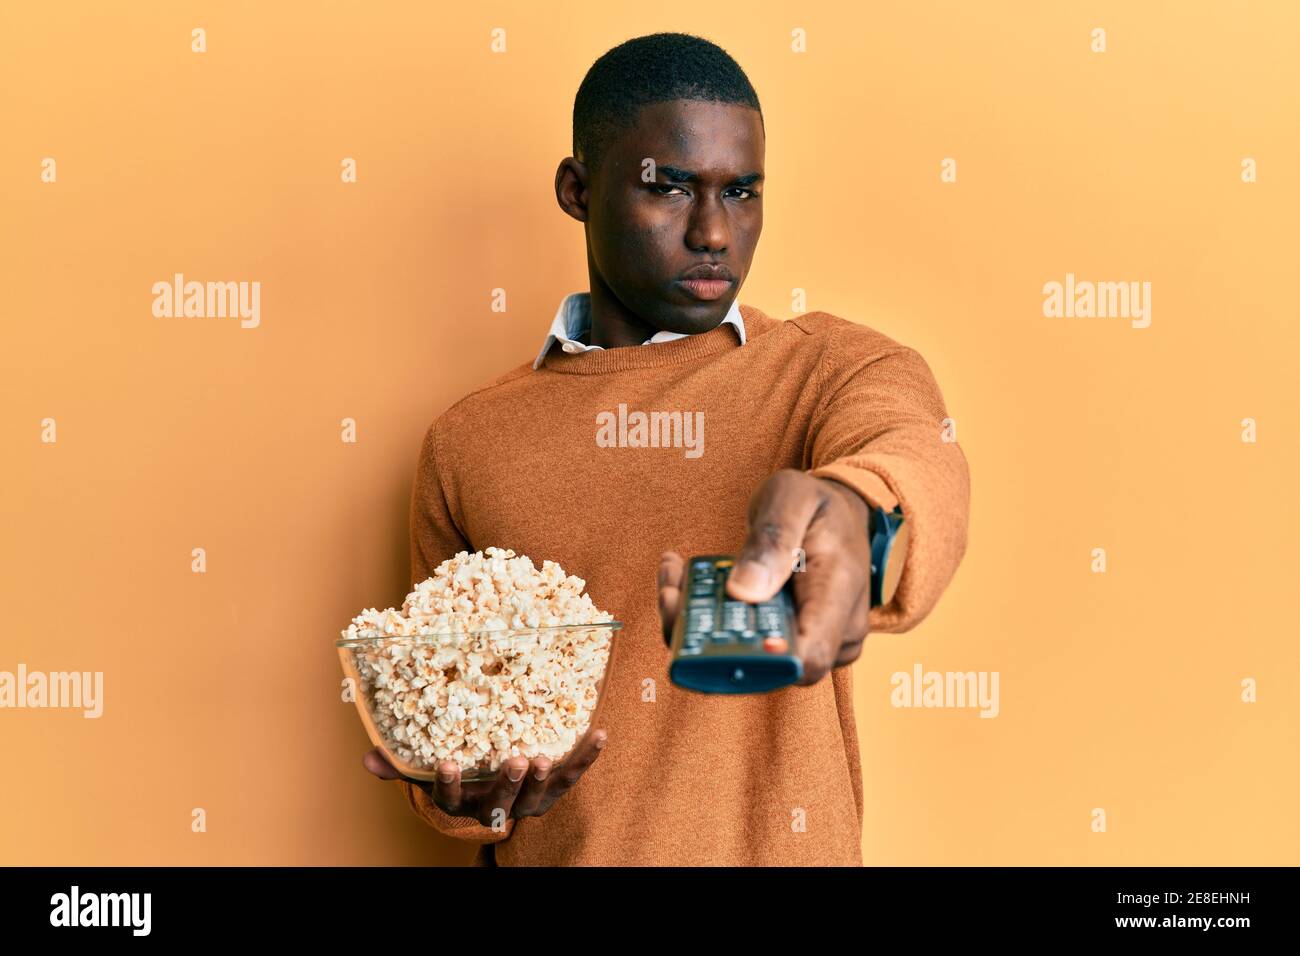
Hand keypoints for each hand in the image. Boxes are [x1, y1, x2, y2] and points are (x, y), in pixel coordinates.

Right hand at [362, 729, 607, 826]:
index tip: (447, 762)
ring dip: (543, 776)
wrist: (497, 800)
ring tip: (544, 755)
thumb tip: (368, 757)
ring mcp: (527, 802)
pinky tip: (600, 734)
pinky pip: (571, 775)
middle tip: (514, 760)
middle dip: (508, 783)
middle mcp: (496, 807)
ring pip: (536, 796)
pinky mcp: (553, 790)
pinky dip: (586, 757)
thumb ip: (400, 768)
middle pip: (501, 802)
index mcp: (465, 802)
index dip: (449, 783)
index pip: (451, 798)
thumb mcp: (429, 775)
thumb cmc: (462, 779)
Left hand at [658, 469, 872, 685]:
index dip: (760, 662)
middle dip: (706, 636)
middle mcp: (831, 632)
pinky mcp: (786, 639)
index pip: (808, 658)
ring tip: (672, 577)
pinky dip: (707, 618)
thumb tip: (743, 592)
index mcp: (839, 596)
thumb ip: (773, 540)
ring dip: (699, 625)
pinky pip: (743, 643)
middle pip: (765, 664)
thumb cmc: (817, 505)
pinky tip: (683, 581)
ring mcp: (808, 641)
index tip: (712, 635)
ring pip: (746, 657)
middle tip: (670, 591)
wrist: (835, 515)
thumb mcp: (793, 498)